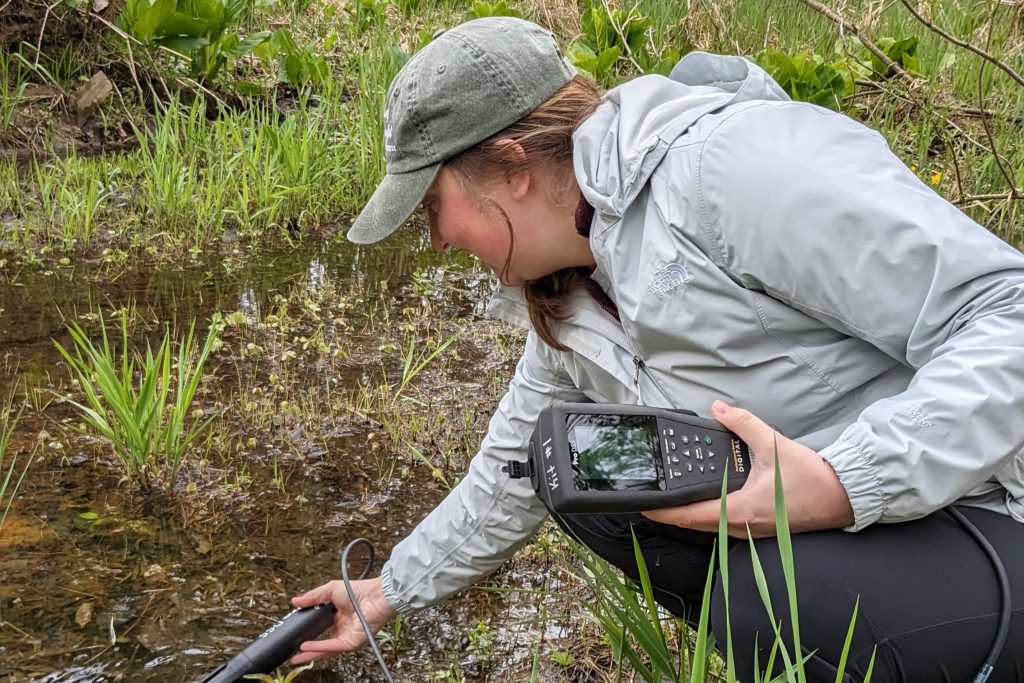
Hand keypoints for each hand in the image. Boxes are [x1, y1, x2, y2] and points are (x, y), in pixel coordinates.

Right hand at [288, 576, 397, 664]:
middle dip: (306, 650)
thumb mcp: (331, 590)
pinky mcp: (351, 642)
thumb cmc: (358, 590)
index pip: (320, 628)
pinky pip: (332, 647)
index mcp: (339, 617)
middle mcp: (342, 628)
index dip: (307, 632)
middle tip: (291, 652)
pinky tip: (305, 647)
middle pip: (321, 643)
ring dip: (310, 653)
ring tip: (294, 657)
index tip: (294, 633)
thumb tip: (295, 601)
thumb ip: (313, 597)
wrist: (375, 595)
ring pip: (325, 649)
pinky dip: (318, 647)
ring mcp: (346, 637)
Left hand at [642, 401, 853, 537]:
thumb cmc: (812, 478)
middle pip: (693, 524)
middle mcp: (741, 526)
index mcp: (740, 510)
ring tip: (670, 498)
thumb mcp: (773, 444)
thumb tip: (720, 407)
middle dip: (670, 512)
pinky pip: (723, 525)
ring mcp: (750, 531)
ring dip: (688, 514)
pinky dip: (707, 514)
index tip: (643, 504)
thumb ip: (743, 423)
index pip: (689, 514)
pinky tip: (703, 500)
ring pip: (708, 526)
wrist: (842, 497)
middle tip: (649, 498)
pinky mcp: (758, 528)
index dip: (663, 510)